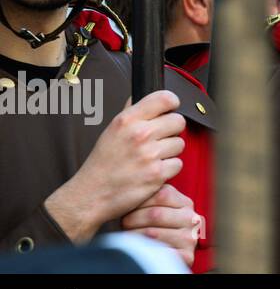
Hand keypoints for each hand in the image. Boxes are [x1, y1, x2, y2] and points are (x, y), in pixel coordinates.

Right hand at [45, 90, 185, 241]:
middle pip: (178, 121)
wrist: (91, 195)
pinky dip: (168, 170)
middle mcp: (139, 134)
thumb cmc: (102, 163)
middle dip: (171, 131)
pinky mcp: (157, 174)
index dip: (172, 103)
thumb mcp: (111, 130)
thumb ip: (130, 112)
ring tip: (152, 158)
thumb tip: (143, 93)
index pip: (165, 98)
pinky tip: (152, 171)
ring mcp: (149, 155)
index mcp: (127, 120)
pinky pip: (178, 164)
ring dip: (170, 152)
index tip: (170, 109)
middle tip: (158, 140)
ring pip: (180, 144)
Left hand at [121, 184, 199, 268]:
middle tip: (124, 222)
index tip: (129, 205)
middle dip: (133, 219)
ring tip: (126, 234)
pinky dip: (143, 250)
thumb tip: (137, 172)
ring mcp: (190, 237)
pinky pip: (157, 251)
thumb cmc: (147, 228)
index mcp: (185, 203)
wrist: (154, 257)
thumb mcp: (152, 207)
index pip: (162, 194)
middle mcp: (192, 218)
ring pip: (152, 233)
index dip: (141, 200)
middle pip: (156, 214)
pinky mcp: (185, 256)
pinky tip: (137, 247)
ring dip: (133, 235)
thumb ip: (151, 194)